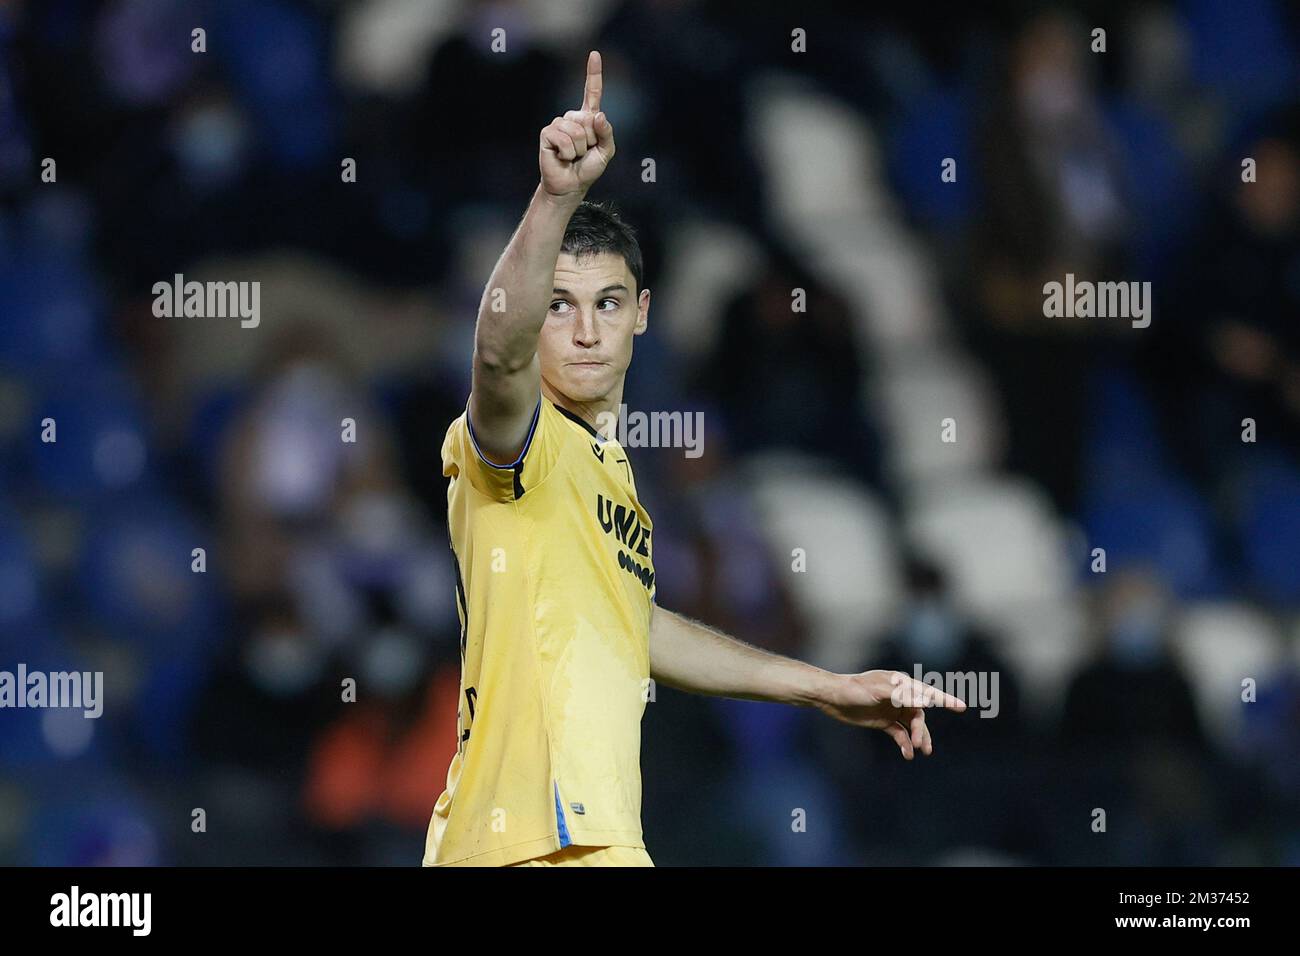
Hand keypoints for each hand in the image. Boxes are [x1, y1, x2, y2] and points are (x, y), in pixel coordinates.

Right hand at [539, 50, 615, 198]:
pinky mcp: (547, 133)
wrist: (570, 185)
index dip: (593, 73)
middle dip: (591, 141)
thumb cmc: (588, 169)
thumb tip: (599, 116)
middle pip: (589, 120)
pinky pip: (564, 138)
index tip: (594, 54)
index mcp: (588, 118)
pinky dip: (568, 152)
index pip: (592, 92)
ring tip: (573, 156)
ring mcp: (558, 123)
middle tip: (583, 153)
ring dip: (579, 149)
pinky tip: (562, 157)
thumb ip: (607, 133)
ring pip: (577, 131)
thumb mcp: (606, 152)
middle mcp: (572, 117)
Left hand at [814, 670, 966, 759]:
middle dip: (922, 730)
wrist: (832, 697)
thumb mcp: (876, 690)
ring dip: (918, 738)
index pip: (927, 692)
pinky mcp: (884, 721)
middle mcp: (899, 696)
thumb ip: (900, 694)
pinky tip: (907, 754)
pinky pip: (900, 733)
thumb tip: (924, 700)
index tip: (962, 707)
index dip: (945, 700)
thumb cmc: (854, 689)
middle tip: (922, 745)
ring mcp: (892, 709)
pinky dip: (904, 743)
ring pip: (912, 726)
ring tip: (921, 752)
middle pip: (919, 715)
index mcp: (901, 684)